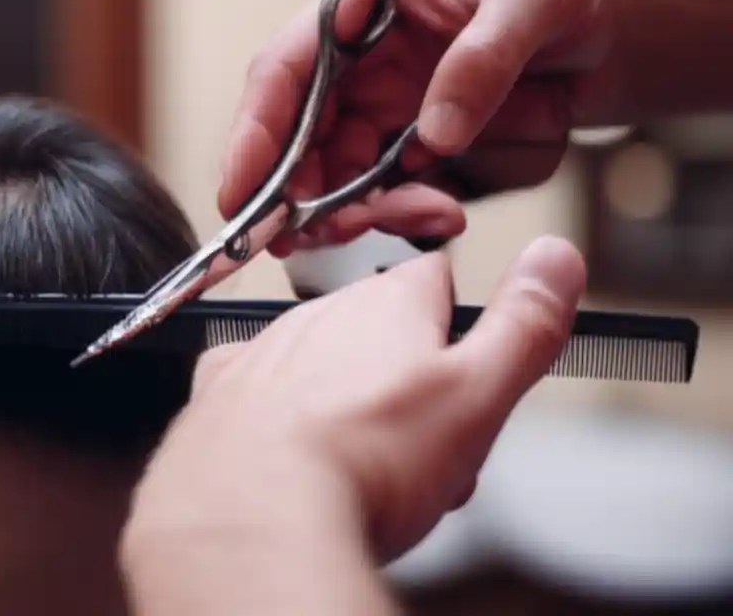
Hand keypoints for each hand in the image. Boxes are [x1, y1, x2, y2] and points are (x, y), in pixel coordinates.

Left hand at [122, 236, 585, 614]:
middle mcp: (317, 315)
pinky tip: (290, 455)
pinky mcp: (217, 396)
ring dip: (346, 407)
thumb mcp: (477, 394)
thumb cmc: (363, 462)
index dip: (460, 329)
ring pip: (319, 365)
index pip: (436, 280)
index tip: (469, 373)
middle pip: (379, 336)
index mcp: (386, 306)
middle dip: (407, 387)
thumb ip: (522, 325)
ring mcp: (262, 353)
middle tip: (425, 456)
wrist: (253, 516)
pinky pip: (251, 390)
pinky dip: (273, 418)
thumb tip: (556, 256)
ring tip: (366, 473)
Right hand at [219, 0, 619, 252]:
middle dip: (301, 195)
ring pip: (331, 182)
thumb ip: (482, 57)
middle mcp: (353, 69)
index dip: (253, 134)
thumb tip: (432, 132)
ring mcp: (376, 115)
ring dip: (356, 213)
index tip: (241, 191)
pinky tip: (441, 214)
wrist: (604, 32)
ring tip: (423, 215)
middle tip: (325, 233)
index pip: (282, 71)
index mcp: (359, 11)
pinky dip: (402, 216)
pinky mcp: (404, 154)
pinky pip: (384, 198)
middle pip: (293, 142)